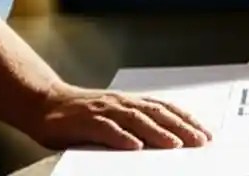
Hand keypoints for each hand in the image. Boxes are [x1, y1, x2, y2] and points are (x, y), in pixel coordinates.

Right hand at [22, 84, 212, 150]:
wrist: (43, 103)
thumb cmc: (80, 114)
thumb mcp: (112, 115)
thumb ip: (134, 124)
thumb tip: (166, 138)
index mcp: (129, 102)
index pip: (164, 108)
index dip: (186, 120)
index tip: (205, 133)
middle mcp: (120, 103)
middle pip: (156, 114)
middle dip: (180, 127)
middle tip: (199, 141)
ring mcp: (103, 110)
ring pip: (135, 120)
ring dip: (157, 132)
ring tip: (174, 145)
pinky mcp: (84, 121)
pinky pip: (105, 129)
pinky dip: (121, 138)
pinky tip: (134, 147)